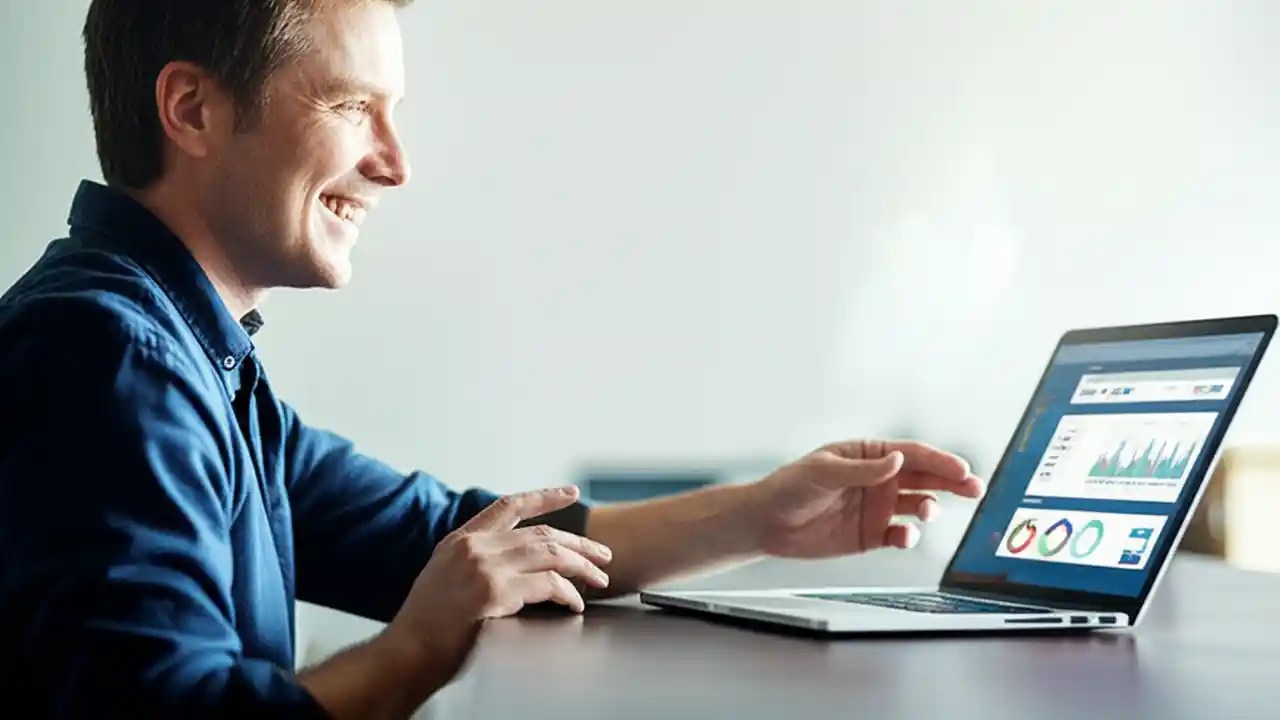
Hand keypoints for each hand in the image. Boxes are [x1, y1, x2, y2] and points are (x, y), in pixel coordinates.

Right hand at [384, 486, 612, 680]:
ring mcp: (484, 568)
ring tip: (599, 578)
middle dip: (579, 543)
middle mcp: (474, 548)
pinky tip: (575, 604)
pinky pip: (548, 585)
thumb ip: (471, 562)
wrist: (405, 653)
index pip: (509, 506)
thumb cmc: (424, 627)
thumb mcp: (442, 577)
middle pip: (541, 533)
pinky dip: (568, 594)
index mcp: (460, 540)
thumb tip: (511, 564)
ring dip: (582, 566)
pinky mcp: (494, 593)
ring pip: (551, 553)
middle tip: (602, 554)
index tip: (570, 493)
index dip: (543, 497)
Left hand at [749, 440, 983, 557]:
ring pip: (917, 506)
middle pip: (925, 478)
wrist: (768, 523)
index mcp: (869, 455)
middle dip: (952, 482)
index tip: (960, 469)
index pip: (912, 454)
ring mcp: (877, 507)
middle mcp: (879, 480)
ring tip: (929, 512)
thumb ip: (863, 469)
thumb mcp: (824, 472)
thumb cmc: (790, 487)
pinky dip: (908, 537)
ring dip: (930, 508)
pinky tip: (905, 536)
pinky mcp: (871, 535)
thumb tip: (898, 460)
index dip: (939, 461)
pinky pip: (900, 535)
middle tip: (974, 488)